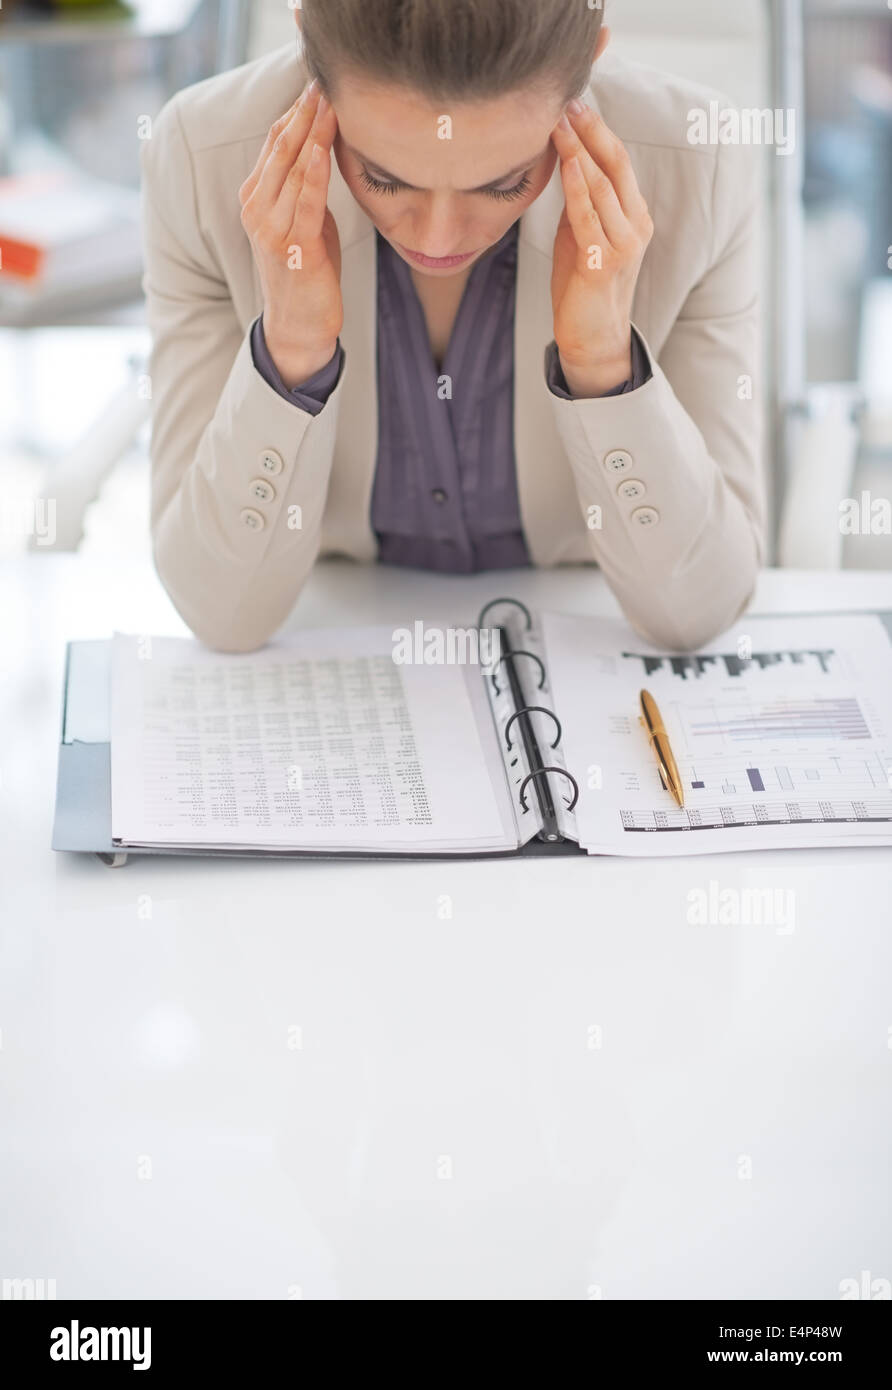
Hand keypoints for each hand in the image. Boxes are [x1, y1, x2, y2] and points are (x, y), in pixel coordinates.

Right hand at [239, 80, 341, 384]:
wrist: (299, 327)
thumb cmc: (306, 273)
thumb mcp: (304, 220)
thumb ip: (305, 188)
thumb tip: (320, 150)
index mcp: (255, 198)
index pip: (273, 142)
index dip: (295, 110)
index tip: (318, 83)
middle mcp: (256, 209)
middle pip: (280, 147)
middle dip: (304, 112)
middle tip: (325, 80)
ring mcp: (271, 229)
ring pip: (291, 168)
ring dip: (312, 132)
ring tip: (330, 102)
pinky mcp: (293, 248)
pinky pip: (304, 201)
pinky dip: (313, 171)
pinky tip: (322, 146)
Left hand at [550, 100, 652, 395]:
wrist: (592, 338)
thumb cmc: (583, 287)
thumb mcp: (581, 235)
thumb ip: (579, 203)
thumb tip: (563, 162)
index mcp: (635, 217)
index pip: (619, 164)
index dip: (598, 132)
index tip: (574, 104)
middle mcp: (636, 226)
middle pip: (616, 166)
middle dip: (591, 132)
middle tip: (567, 102)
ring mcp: (623, 244)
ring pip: (602, 187)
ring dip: (578, 153)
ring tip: (557, 125)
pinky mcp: (602, 262)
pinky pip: (588, 217)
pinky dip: (576, 188)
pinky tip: (565, 164)